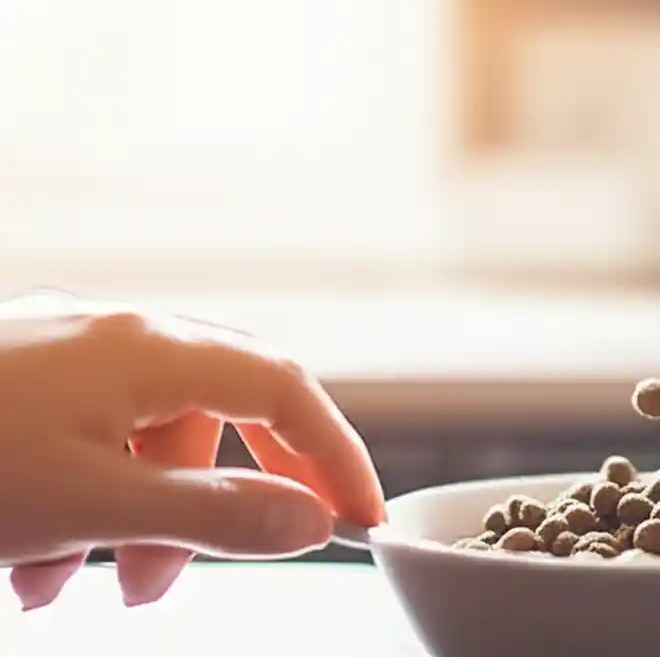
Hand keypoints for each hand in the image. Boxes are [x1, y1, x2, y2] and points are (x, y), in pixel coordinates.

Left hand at [0, 292, 384, 609]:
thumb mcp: (93, 503)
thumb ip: (211, 513)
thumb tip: (309, 520)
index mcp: (149, 351)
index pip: (286, 391)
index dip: (335, 454)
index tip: (361, 514)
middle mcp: (115, 336)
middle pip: (224, 411)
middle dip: (235, 496)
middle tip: (259, 549)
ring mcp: (65, 352)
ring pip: (149, 433)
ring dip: (148, 517)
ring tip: (107, 587)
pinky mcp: (23, 379)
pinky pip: (92, 438)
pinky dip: (94, 501)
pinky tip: (43, 560)